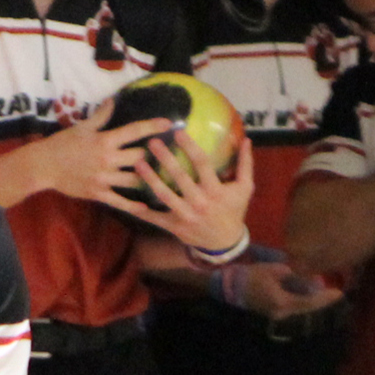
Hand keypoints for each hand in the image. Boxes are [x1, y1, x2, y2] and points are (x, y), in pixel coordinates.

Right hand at [40, 98, 175, 203]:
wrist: (43, 165)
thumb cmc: (62, 143)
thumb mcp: (82, 127)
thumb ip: (101, 115)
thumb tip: (112, 100)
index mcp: (105, 140)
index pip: (134, 131)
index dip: (153, 126)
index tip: (169, 124)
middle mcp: (107, 159)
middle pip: (140, 157)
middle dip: (153, 156)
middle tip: (166, 156)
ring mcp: (104, 178)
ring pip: (134, 180)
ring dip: (148, 179)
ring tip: (162, 179)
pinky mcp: (98, 193)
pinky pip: (119, 201)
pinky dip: (133, 206)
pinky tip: (145, 208)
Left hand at [109, 130, 254, 258]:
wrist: (224, 242)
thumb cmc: (233, 210)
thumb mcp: (244, 188)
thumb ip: (245, 164)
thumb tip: (246, 139)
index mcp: (215, 190)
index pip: (202, 164)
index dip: (190, 147)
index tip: (178, 132)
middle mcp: (199, 202)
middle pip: (179, 177)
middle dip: (165, 158)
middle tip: (152, 142)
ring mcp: (184, 215)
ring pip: (163, 195)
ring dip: (149, 178)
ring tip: (138, 163)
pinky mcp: (173, 226)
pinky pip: (154, 218)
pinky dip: (140, 210)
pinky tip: (128, 198)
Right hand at [232, 261, 342, 319]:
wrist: (228, 289)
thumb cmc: (250, 277)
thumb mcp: (273, 270)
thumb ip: (293, 274)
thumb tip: (307, 277)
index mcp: (283, 302)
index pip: (310, 301)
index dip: (325, 298)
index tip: (339, 293)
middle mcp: (282, 313)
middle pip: (308, 308)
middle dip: (320, 300)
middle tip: (332, 291)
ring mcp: (277, 315)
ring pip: (301, 309)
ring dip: (311, 301)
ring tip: (321, 291)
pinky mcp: (273, 313)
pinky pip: (292, 308)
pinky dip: (301, 301)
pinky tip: (305, 293)